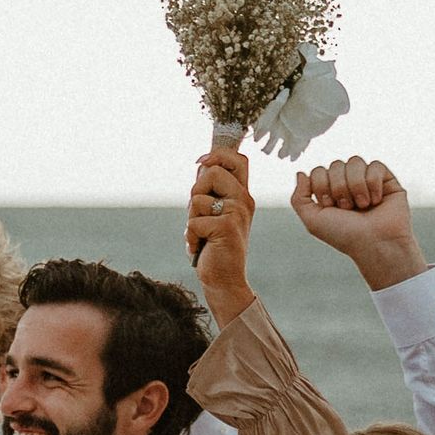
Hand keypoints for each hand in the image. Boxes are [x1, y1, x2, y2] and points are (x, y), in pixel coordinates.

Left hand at [186, 150, 257, 325]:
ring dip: (191, 218)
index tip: (201, 163)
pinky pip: (194, 222)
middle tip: (198, 214)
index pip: (238, 159)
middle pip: (212, 171)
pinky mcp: (227, 227)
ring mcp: (237, 212)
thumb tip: (202, 165)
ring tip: (202, 235)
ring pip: (198, 198)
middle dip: (195, 191)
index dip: (217, 154)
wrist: (225, 280)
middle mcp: (243, 200)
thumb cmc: (214, 247)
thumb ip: (211, 192)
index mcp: (242, 195)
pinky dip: (191, 237)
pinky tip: (201, 247)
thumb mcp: (214, 215)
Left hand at [291, 157, 426, 290]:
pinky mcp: (386, 179)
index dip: (322, 186)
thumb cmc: (344, 235)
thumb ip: (299, 198)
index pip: (319, 171)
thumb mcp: (313, 221)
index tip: (330, 206)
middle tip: (347, 208)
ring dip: (355, 186)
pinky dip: (373, 184)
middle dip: (339, 188)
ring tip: (362, 205)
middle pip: (336, 165)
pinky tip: (375, 200)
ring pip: (355, 161)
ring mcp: (366, 180)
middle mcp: (347, 184)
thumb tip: (300, 173)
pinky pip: (375, 165)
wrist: (374, 243)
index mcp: (329, 192)